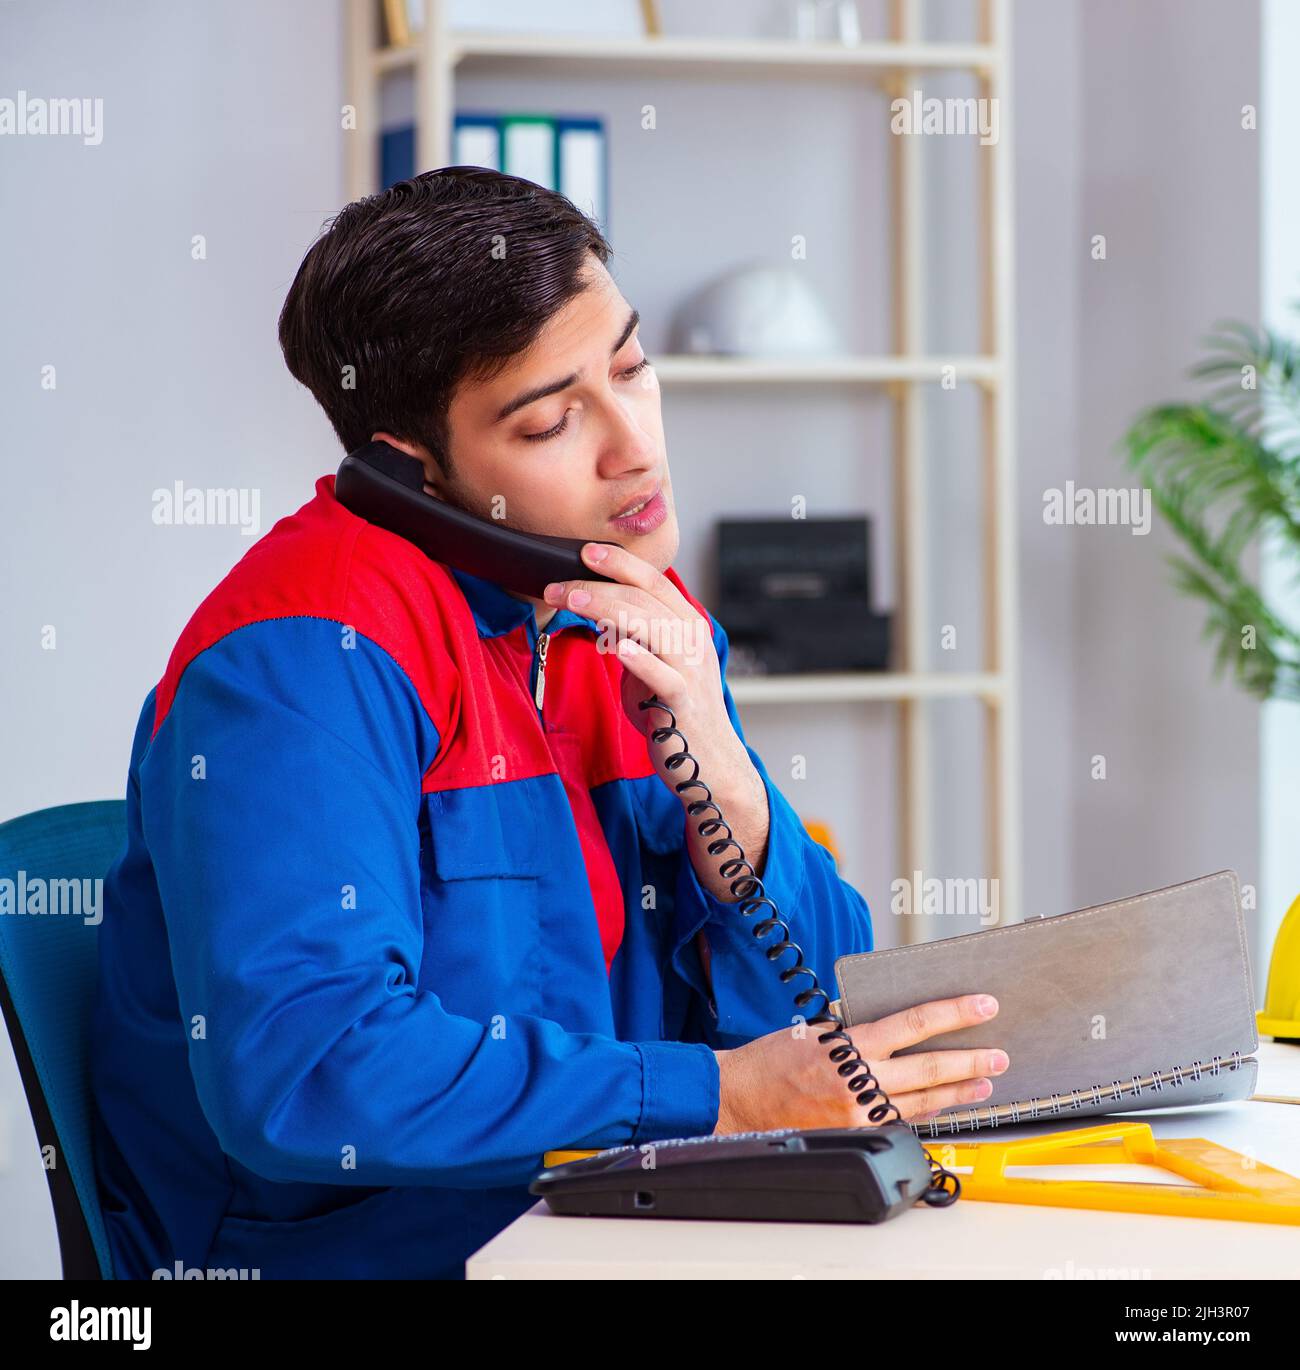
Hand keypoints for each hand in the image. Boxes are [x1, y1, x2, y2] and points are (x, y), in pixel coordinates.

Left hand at [543, 542, 755, 806]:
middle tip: (559, 584)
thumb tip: (594, 610)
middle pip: (645, 599)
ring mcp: (690, 670)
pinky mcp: (682, 701)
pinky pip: (662, 675)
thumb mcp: (649, 663)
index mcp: (686, 625)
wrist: (705, 761)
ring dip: (610, 609)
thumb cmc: (672, 710)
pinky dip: (640, 658)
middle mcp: (692, 641)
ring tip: (574, 601)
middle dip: (599, 586)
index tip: (585, 552)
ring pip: (652, 627)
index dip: (620, 562)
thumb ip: (630, 636)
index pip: (654, 581)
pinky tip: (616, 646)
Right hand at [712, 994, 1008, 1133]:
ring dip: (958, 1092)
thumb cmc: (770, 1061)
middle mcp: (858, 1080)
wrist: (739, 1100)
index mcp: (849, 1046)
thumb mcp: (816, 1033)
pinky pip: (900, 1122)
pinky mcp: (856, 1136)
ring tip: (984, 1084)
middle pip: (928, 1068)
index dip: (953, 1014)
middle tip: (999, 1055)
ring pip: (922, 1102)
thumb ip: (857, 1035)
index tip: (982, 1006)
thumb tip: (896, 1032)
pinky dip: (925, 1114)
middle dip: (970, 1060)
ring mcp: (859, 1113)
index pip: (913, 1024)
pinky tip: (944, 1109)